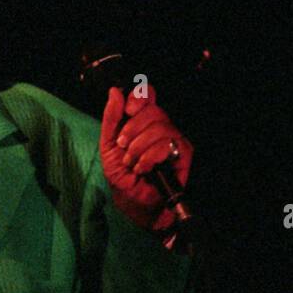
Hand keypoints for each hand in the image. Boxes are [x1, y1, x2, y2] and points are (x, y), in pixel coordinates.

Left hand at [99, 84, 192, 231]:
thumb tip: (114, 92)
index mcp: (143, 120)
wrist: (132, 201)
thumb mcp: (108, 145)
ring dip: (139, 147)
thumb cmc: (122, 175)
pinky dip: (149, 158)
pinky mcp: (183, 153)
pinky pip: (166, 145)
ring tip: (133, 163)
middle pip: (153, 110)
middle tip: (124, 147)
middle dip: (132, 129)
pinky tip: (144, 169)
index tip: (128, 111)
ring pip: (160, 127)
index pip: (148, 94)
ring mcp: (174, 138)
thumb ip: (111, 118)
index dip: (139, 96)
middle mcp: (161, 126)